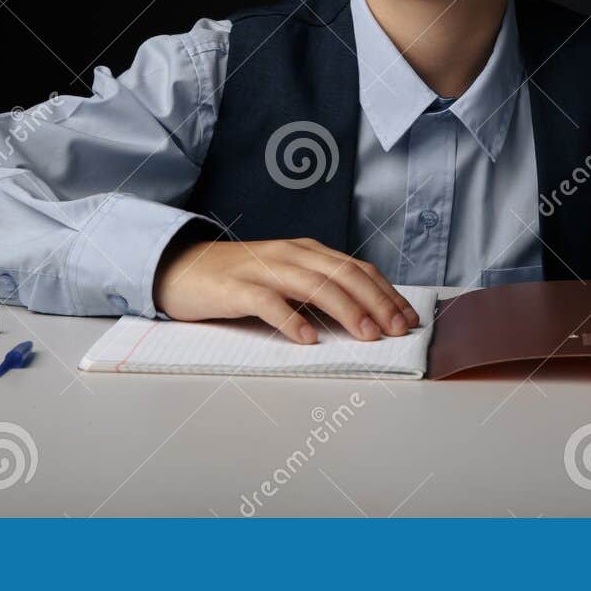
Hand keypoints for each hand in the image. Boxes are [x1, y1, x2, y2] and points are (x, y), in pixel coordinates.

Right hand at [153, 232, 419, 343]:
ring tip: (366, 334)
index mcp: (308, 252)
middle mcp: (292, 254)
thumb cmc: (240, 279)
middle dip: (376, 301)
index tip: (407, 317)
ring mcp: (265, 268)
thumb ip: (319, 290)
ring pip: (314, 285)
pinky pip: (268, 302)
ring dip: (345, 310)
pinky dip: (290, 319)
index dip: (386, 292)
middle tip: (396, 329)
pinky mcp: (237, 287)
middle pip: (343, 274)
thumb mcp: (287, 277)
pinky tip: (308, 338)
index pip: (357, 268)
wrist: (182, 268)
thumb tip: (364, 317)